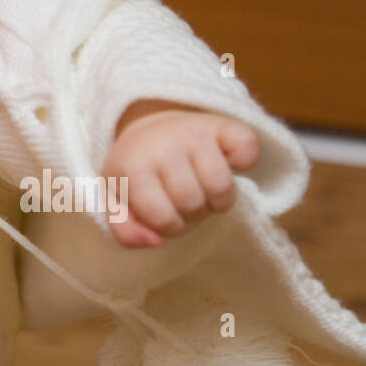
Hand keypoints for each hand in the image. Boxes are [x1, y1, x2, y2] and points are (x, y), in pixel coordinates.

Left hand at [102, 101, 259, 247]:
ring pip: (221, 186)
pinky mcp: (221, 124)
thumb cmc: (137, 174)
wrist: (150, 130)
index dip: (169, 224)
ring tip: (204, 187)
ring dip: (219, 198)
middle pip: (193, 203)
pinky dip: (245, 160)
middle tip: (185, 197)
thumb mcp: (118, 201)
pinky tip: (227, 160)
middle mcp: (161, 145)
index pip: (163, 219)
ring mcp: (192, 132)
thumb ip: (125, 230)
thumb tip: (155, 242)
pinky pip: (247, 147)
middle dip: (193, 212)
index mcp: (131, 166)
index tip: (164, 210)